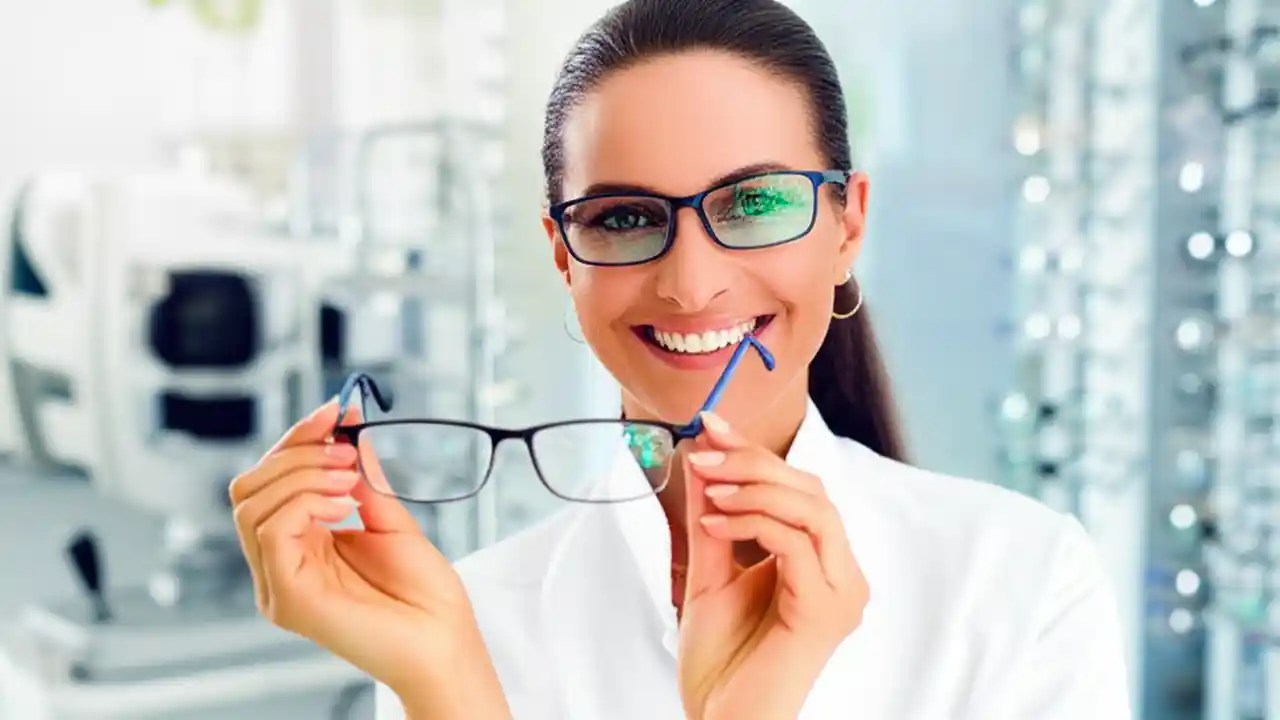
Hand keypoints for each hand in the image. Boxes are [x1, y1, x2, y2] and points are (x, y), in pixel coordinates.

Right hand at [229, 400, 509, 717]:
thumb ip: (362, 475)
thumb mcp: (389, 517)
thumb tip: (346, 421)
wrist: (446, 641)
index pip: (269, 481)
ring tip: (349, 478)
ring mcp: (279, 584)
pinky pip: (272, 531)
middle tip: (345, 449)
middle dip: (295, 452)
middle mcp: (280, 565)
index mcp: (300, 545)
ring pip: (251, 504)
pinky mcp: (288, 598)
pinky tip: (342, 503)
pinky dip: (304, 501)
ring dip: (303, 475)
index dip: (296, 439)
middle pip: (249, 488)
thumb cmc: (423, 592)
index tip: (334, 410)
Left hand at [676, 411, 868, 719]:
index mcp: (822, 564)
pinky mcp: (825, 610)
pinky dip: (753, 523)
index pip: (800, 489)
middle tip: (703, 453)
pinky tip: (714, 525)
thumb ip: (714, 519)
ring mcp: (841, 593)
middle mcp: (842, 575)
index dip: (756, 452)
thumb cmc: (721, 661)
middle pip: (812, 490)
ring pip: (813, 509)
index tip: (711, 425)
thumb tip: (705, 459)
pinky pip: (796, 544)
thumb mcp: (710, 572)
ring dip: (755, 488)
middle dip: (753, 462)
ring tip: (709, 489)